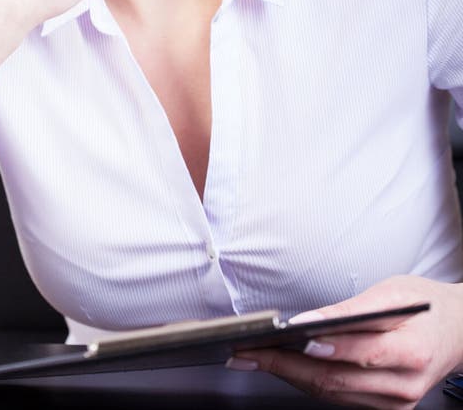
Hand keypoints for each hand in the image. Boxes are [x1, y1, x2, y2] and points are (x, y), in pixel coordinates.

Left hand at [228, 275, 462, 408]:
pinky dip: (308, 381)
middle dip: (285, 365)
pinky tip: (283, 366)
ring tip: (253, 357)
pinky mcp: (385, 409)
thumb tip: (309, 320)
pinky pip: (339, 397)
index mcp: (412, 351)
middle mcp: (405, 385)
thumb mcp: (392, 293)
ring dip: (288, 375)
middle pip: (337, 379)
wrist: (456, 331)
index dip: (325, 345)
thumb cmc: (424, 306)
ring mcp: (395, 403)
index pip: (362, 352)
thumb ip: (352, 310)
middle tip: (248, 350)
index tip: (290, 333)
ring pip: (331, 392)